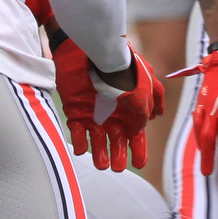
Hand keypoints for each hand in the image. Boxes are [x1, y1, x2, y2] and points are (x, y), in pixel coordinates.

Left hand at [53, 37, 163, 171]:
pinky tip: (82, 151)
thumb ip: (142, 113)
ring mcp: (93, 112)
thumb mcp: (142, 90)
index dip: (138, 150)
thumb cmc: (123, 68)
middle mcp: (113, 113)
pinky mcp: (75, 109)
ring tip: (102, 166)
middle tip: (117, 168)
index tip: (140, 164)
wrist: (95, 50)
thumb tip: (139, 130)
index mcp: (130, 109)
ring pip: (97, 138)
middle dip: (117, 155)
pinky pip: (76, 130)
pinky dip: (79, 141)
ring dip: (99, 152)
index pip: (135, 134)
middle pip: (116, 140)